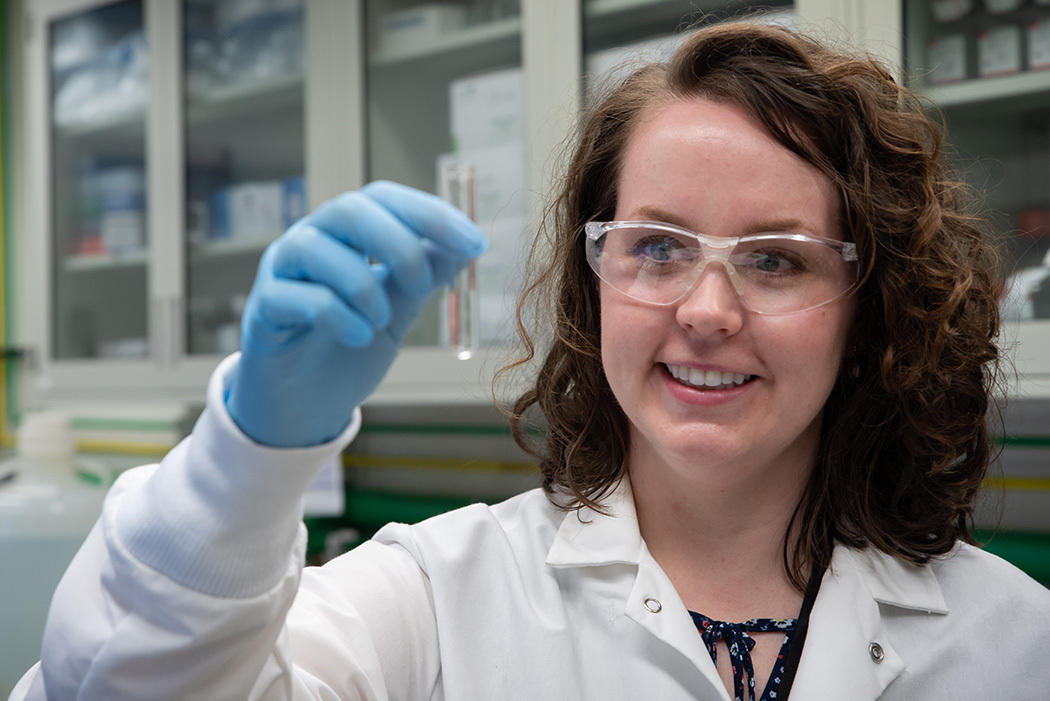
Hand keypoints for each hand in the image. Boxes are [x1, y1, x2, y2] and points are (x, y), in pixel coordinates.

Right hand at [225, 181, 486, 446]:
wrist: (307, 404)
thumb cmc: (350, 347)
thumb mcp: (399, 310)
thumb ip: (424, 277)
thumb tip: (466, 245)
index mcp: (347, 234)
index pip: (387, 199)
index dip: (432, 214)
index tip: (475, 244)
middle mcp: (311, 241)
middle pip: (349, 210)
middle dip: (398, 245)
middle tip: (423, 287)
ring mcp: (281, 272)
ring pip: (315, 247)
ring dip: (363, 286)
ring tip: (383, 322)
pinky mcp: (263, 311)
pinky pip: (296, 296)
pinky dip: (337, 315)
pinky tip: (359, 337)